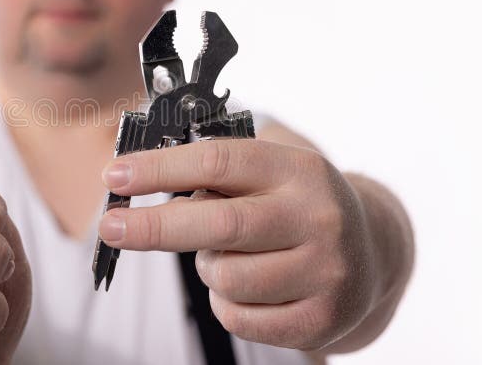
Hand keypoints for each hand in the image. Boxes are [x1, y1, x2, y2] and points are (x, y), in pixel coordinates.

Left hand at [98, 140, 375, 350]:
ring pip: (224, 277)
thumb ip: (212, 174)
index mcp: (298, 169)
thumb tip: (134, 182)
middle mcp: (318, 218)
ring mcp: (325, 272)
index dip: (159, 170)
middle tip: (109, 227)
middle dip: (153, 227)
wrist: (372, 251)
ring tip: (230, 255)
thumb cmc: (294, 205)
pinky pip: (238, 317)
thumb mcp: (268, 173)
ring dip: (207, 267)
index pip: (218, 162)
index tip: (115, 177)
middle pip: (219, 225)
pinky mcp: (321, 319)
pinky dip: (226, 302)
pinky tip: (249, 285)